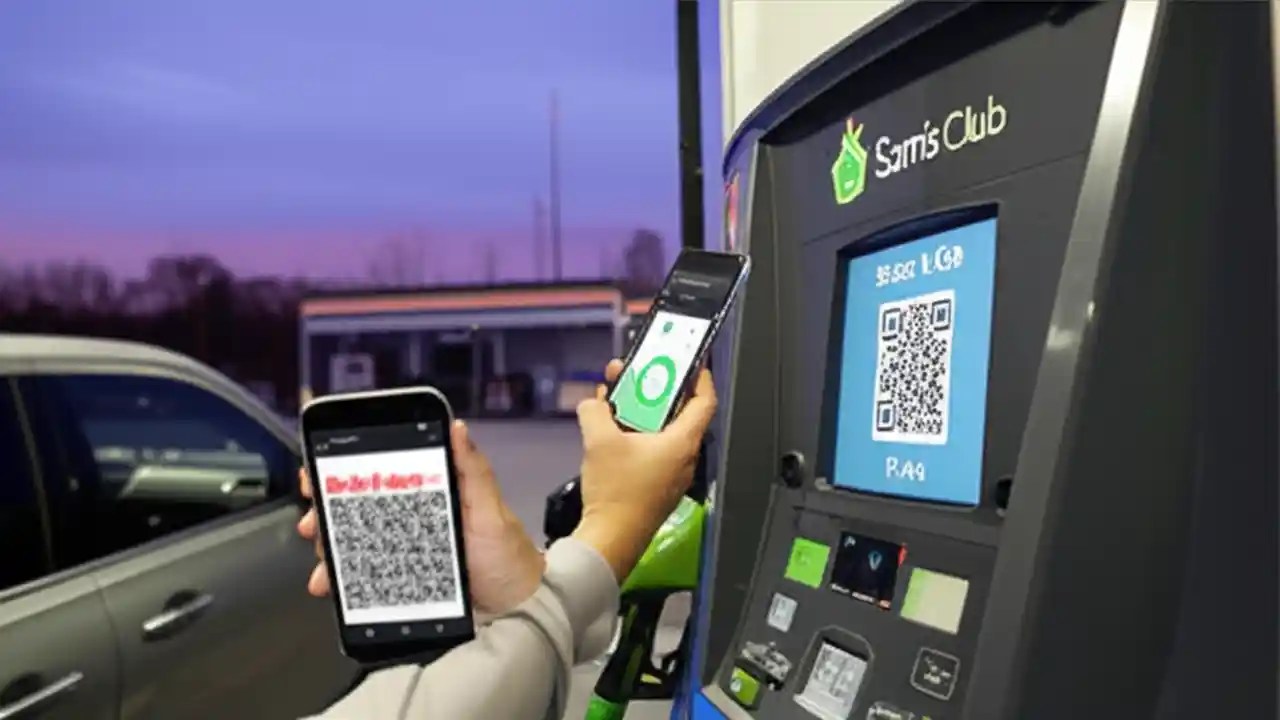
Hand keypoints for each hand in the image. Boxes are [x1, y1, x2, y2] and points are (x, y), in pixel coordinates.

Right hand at [296, 420, 545, 614]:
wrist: (519, 613)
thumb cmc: (508, 557)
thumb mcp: (492, 512)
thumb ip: (474, 472)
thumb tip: (457, 428)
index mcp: (433, 494)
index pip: (384, 472)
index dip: (347, 468)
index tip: (319, 470)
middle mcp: (416, 520)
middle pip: (360, 508)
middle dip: (328, 512)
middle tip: (314, 522)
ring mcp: (407, 552)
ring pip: (356, 543)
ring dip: (330, 549)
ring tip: (322, 563)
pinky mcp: (404, 584)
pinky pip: (366, 578)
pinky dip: (343, 581)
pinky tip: (330, 587)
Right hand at [572, 359, 716, 579]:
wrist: (611, 540)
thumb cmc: (616, 488)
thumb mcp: (600, 441)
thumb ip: (595, 412)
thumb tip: (593, 403)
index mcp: (682, 442)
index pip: (705, 401)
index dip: (700, 377)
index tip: (690, 361)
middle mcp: (684, 457)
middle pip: (678, 413)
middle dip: (655, 390)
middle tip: (636, 374)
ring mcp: (671, 474)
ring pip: (661, 432)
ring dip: (640, 412)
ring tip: (615, 398)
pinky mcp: (656, 487)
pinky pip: (652, 450)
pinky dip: (636, 434)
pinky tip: (610, 429)